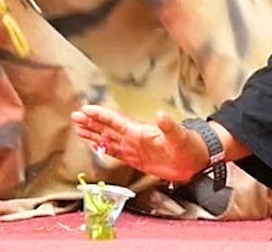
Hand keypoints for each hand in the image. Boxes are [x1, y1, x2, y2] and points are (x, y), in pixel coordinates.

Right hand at [72, 105, 208, 182]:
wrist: (196, 161)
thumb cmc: (190, 146)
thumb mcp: (181, 135)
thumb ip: (169, 126)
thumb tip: (160, 114)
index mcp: (141, 131)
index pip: (116, 121)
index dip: (101, 116)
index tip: (86, 109)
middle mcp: (135, 137)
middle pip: (108, 128)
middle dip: (92, 122)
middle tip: (75, 116)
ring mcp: (135, 148)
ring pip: (109, 139)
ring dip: (94, 133)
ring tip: (78, 128)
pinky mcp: (136, 159)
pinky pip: (115, 152)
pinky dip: (103, 148)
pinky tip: (94, 145)